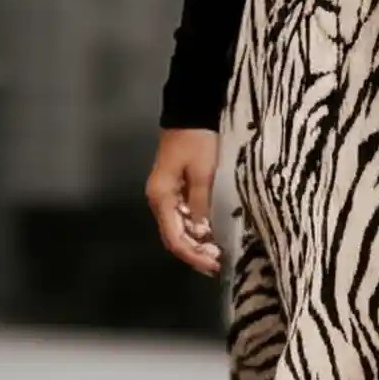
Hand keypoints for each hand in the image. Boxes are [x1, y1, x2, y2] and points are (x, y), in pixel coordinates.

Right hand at [145, 128, 221, 275]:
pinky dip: (197, 231)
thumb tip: (201, 233)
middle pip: (174, 237)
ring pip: (179, 229)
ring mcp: (167, 196)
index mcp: (161, 197)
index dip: (193, 255)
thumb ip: (201, 204)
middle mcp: (159, 200)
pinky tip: (212, 237)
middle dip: (195, 254)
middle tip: (218, 265)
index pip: (174, 237)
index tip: (213, 265)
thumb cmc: (198, 140)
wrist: (191, 113)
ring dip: (196, 245)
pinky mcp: (177, 190)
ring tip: (217, 256)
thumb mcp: (203, 172)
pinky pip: (184, 218)